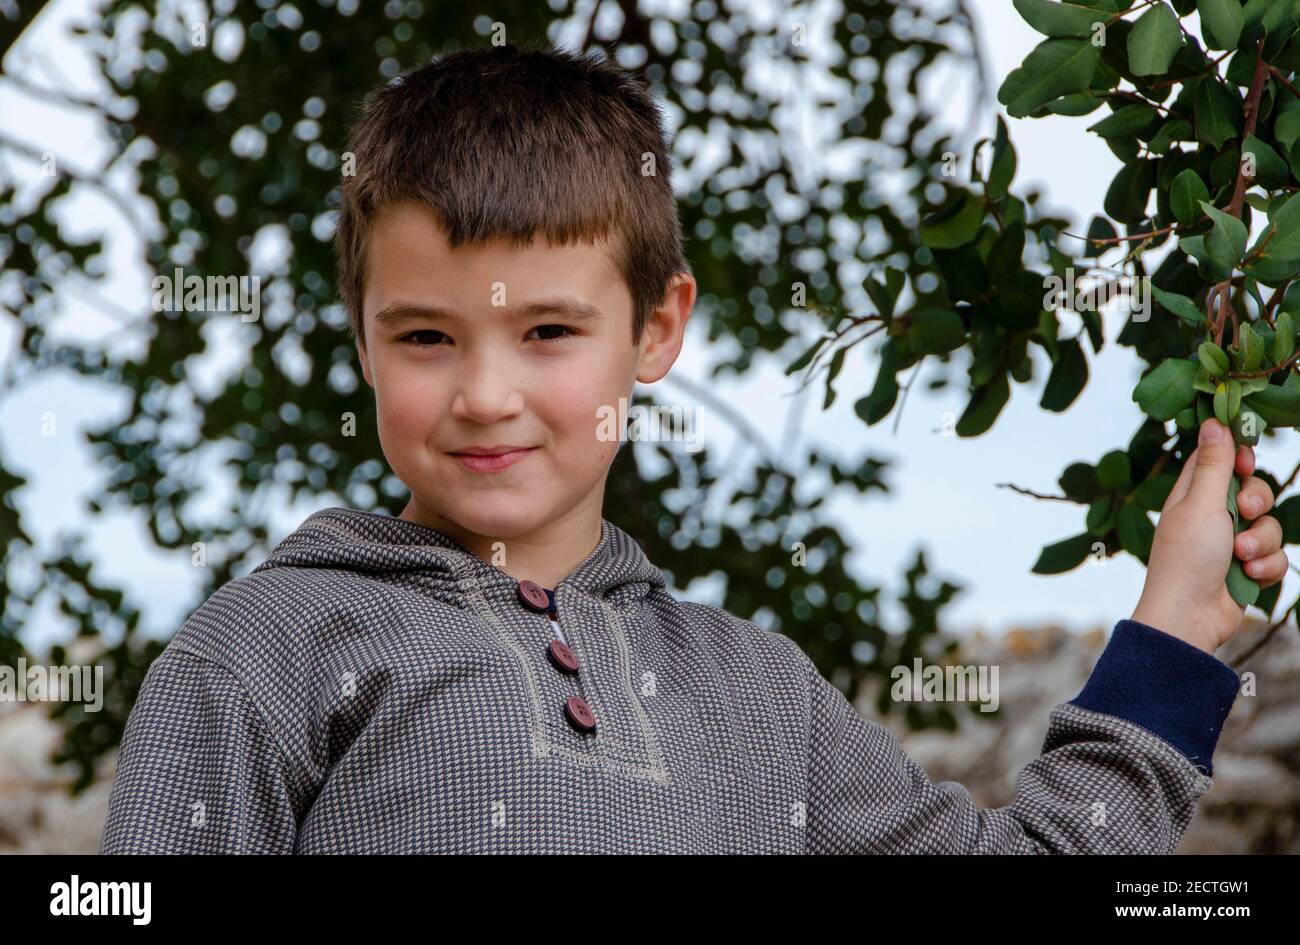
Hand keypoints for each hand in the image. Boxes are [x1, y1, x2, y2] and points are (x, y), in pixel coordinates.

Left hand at [1131, 418, 1287, 655]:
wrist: (1190, 616)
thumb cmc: (1187, 558)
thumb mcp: (1201, 504)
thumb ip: (1214, 465)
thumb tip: (1212, 422)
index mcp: (1192, 494)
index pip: (1218, 458)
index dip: (1237, 455)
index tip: (1245, 461)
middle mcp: (1211, 515)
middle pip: (1253, 489)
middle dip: (1257, 502)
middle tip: (1245, 513)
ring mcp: (1230, 542)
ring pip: (1269, 524)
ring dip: (1260, 541)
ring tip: (1240, 557)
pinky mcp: (1247, 567)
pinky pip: (1274, 555)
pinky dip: (1265, 566)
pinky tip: (1248, 576)